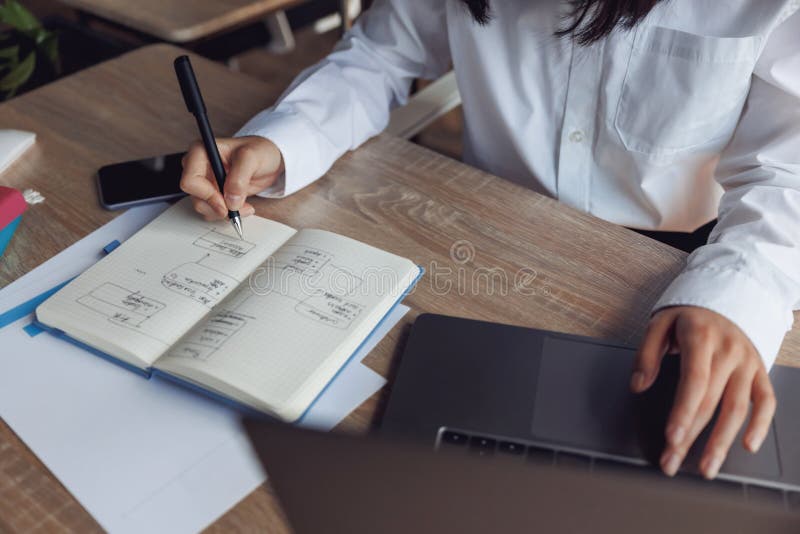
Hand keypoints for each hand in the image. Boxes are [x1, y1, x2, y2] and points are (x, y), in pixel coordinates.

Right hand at [180, 136, 283, 219]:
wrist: (269, 161)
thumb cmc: (260, 152)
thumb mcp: (252, 158)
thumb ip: (239, 178)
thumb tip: (230, 201)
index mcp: (200, 151)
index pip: (190, 181)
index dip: (207, 195)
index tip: (225, 203)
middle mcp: (198, 167)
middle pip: (195, 196)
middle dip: (217, 206)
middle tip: (239, 206)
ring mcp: (204, 181)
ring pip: (203, 207)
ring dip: (224, 212)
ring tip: (245, 205)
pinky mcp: (212, 193)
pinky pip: (212, 211)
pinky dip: (227, 213)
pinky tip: (241, 206)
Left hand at [631, 306, 775, 479]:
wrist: (727, 294)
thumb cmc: (689, 314)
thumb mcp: (660, 322)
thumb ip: (647, 353)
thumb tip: (638, 384)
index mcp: (701, 338)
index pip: (693, 381)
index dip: (683, 412)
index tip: (671, 438)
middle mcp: (728, 352)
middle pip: (710, 402)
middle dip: (690, 437)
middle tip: (672, 461)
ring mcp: (747, 363)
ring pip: (738, 409)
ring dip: (721, 442)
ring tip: (706, 467)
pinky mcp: (760, 371)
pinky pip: (766, 401)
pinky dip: (761, 425)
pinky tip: (747, 445)